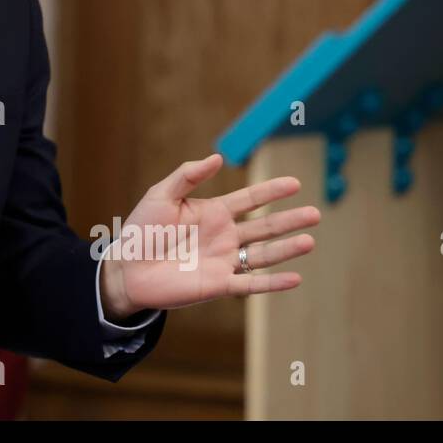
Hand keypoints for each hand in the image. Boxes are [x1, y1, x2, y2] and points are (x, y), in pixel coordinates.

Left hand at [100, 153, 319, 318]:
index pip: (249, 200)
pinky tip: (295, 278)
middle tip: (315, 213)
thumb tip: (218, 157)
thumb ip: (188, 175)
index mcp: (213, 213)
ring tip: (310, 241)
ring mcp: (223, 261)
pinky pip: (250, 284)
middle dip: (289, 220)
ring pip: (263, 255)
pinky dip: (272, 283)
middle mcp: (224, 237)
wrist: (126, 268)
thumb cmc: (141, 230)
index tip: (295, 183)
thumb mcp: (161, 195)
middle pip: (264, 227)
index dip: (271, 191)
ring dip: (286, 249)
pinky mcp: (218, 285)